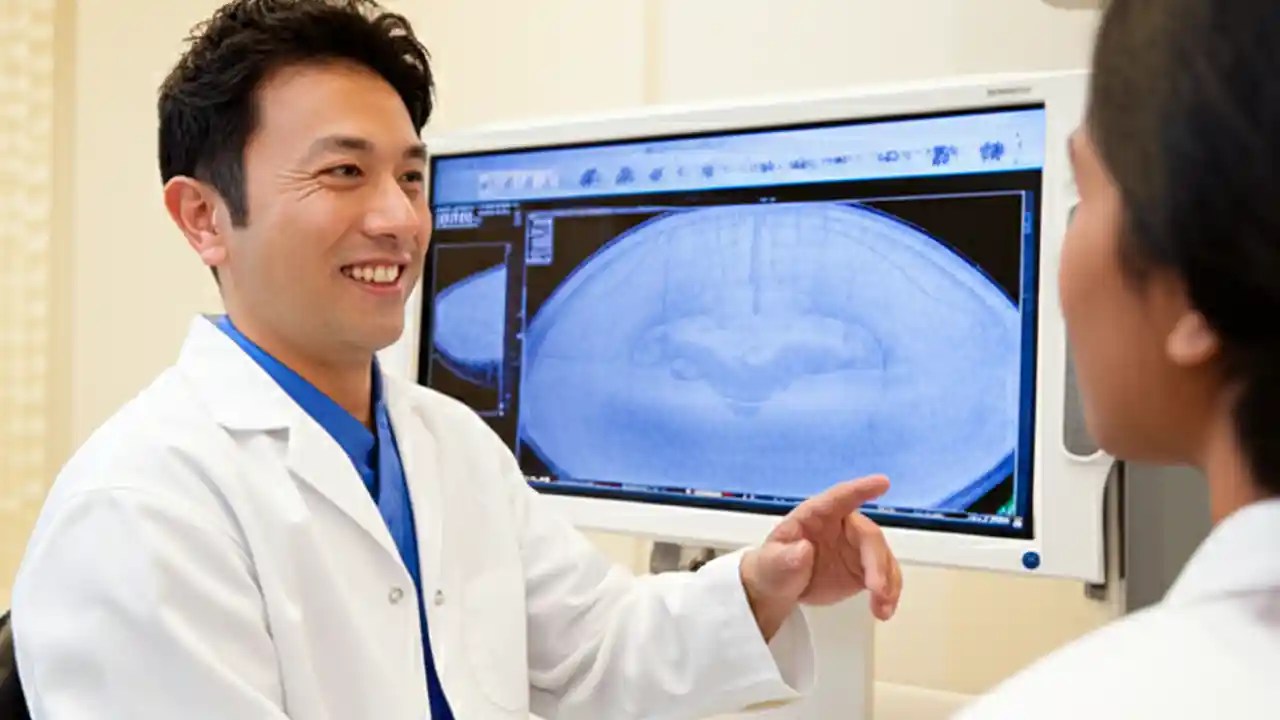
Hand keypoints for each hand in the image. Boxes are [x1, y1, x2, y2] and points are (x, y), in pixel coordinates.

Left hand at [739, 475, 900, 639]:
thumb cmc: (772, 566)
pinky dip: (888, 592)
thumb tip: (804, 550)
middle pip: (868, 536)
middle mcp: (841, 526)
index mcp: (816, 515)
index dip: (861, 489)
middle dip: (877, 561)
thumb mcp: (771, 563)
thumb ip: (785, 557)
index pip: (840, 498)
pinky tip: (883, 610)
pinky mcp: (864, 569)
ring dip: (888, 581)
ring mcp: (855, 548)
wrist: (778, 591)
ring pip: (883, 557)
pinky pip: (885, 576)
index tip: (883, 482)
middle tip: (877, 588)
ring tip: (882, 607)